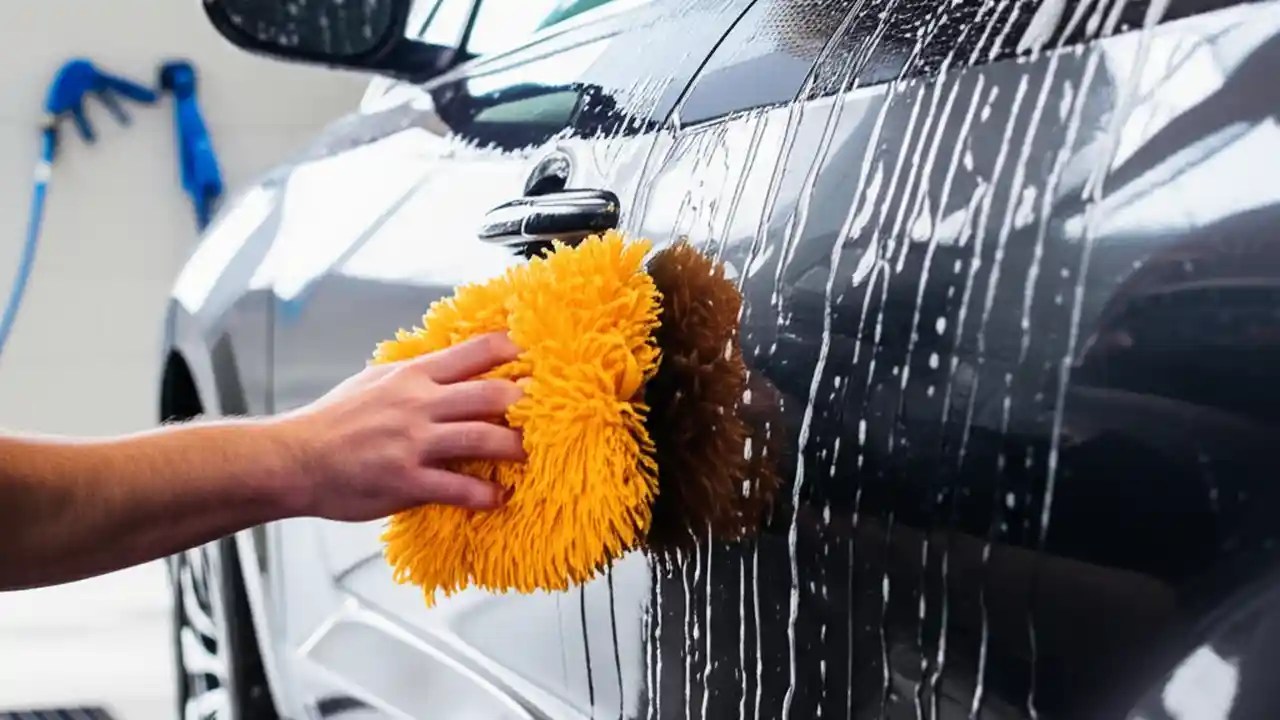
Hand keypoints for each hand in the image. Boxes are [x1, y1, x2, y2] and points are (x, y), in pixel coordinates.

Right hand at [271, 332, 525, 520]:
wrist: (293, 459)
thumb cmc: (332, 421)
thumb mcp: (375, 380)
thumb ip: (415, 373)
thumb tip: (448, 363)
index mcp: (413, 376)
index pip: (474, 351)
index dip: (513, 348)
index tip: (538, 351)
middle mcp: (418, 404)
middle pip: (491, 393)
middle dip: (526, 401)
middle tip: (550, 409)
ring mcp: (413, 443)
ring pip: (483, 437)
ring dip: (516, 447)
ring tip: (532, 454)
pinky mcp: (406, 481)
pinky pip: (459, 488)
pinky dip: (485, 494)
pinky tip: (498, 498)